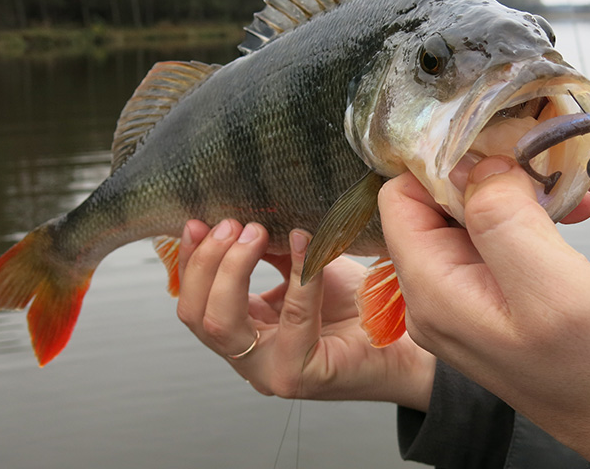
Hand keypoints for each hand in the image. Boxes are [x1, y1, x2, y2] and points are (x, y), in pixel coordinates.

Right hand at [176, 220, 434, 410]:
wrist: (400, 342)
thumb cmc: (353, 307)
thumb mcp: (302, 268)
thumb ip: (271, 252)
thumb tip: (245, 214)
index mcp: (242, 331)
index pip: (192, 302)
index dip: (189, 261)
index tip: (198, 221)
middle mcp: (247, 356)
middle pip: (195, 314)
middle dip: (208, 262)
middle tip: (234, 224)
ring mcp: (270, 371)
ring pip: (222, 323)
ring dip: (234, 268)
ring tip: (258, 232)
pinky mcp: (301, 374)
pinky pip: (291, 319)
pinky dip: (299, 275)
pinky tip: (309, 244)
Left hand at [379, 155, 589, 468]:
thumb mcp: (553, 289)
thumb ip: (501, 219)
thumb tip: (477, 164)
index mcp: (434, 291)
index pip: (401, 199)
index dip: (444, 162)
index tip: (498, 142)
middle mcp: (440, 290)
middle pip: (442, 200)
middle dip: (496, 169)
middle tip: (550, 153)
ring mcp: (471, 291)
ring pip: (482, 210)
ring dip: (530, 187)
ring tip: (586, 178)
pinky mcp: (501, 289)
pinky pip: (509, 233)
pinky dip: (543, 210)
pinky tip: (584, 202)